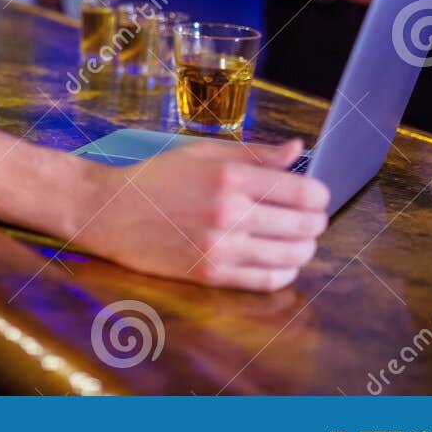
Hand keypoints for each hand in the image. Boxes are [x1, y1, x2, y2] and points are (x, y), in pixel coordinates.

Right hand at [76, 138, 329, 290]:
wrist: (111, 213)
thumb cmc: (156, 178)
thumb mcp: (203, 153)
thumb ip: (255, 153)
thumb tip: (299, 150)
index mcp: (230, 177)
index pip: (303, 192)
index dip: (320, 194)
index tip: (316, 194)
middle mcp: (230, 213)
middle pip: (304, 226)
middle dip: (316, 222)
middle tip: (311, 217)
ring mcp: (221, 248)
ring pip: (291, 256)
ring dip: (305, 248)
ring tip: (299, 240)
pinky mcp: (211, 274)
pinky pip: (266, 281)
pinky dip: (284, 272)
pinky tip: (281, 261)